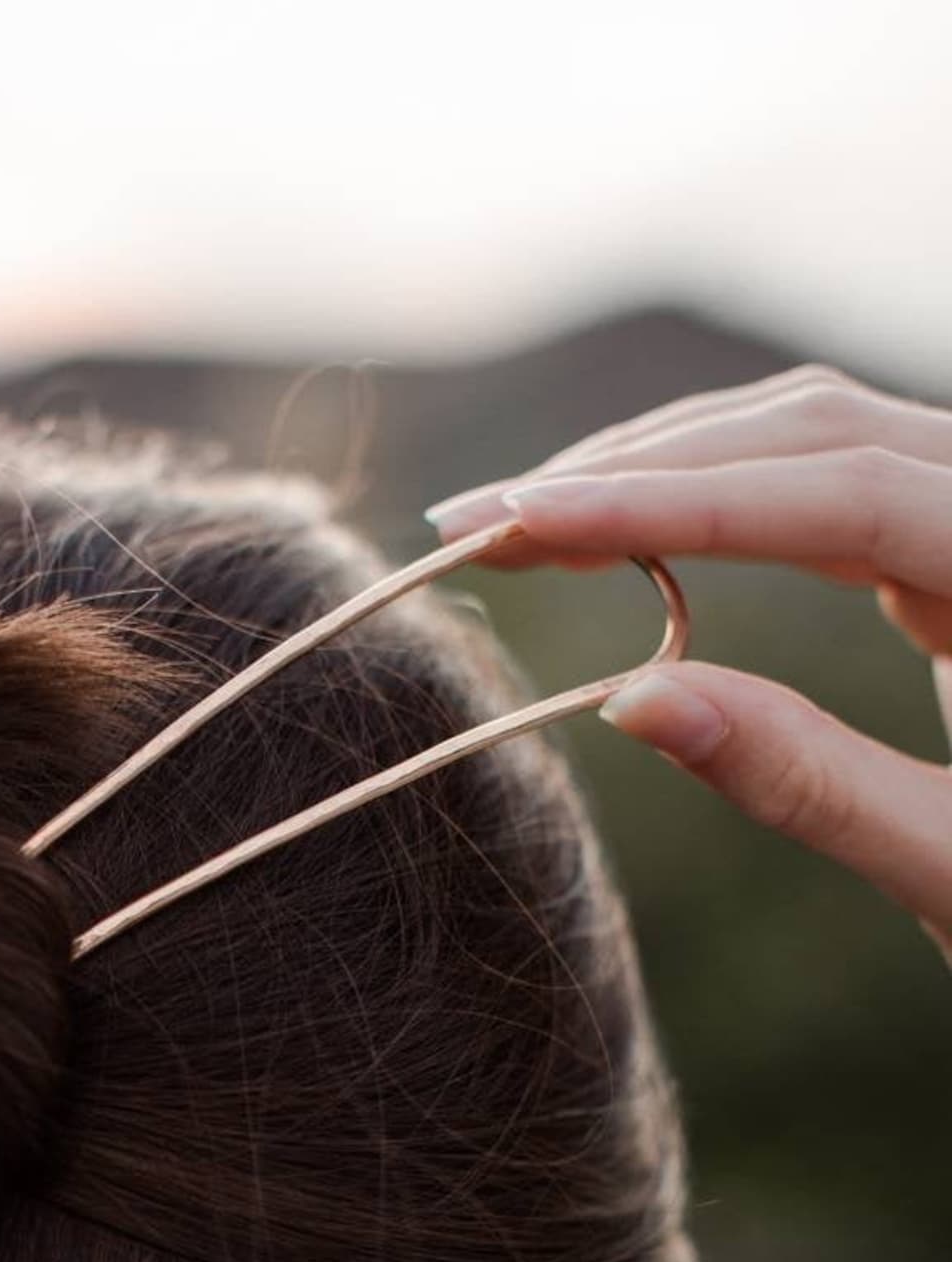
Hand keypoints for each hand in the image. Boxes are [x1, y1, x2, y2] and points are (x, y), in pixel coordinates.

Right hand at [425, 364, 951, 955]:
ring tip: (526, 527)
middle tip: (472, 524)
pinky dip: (723, 490)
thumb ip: (806, 782)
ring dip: (667, 464)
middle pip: (815, 432)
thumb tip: (626, 705)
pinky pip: (837, 472)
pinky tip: (631, 527)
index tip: (516, 525)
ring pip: (821, 432)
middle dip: (636, 468)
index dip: (662, 504)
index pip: (833, 495)